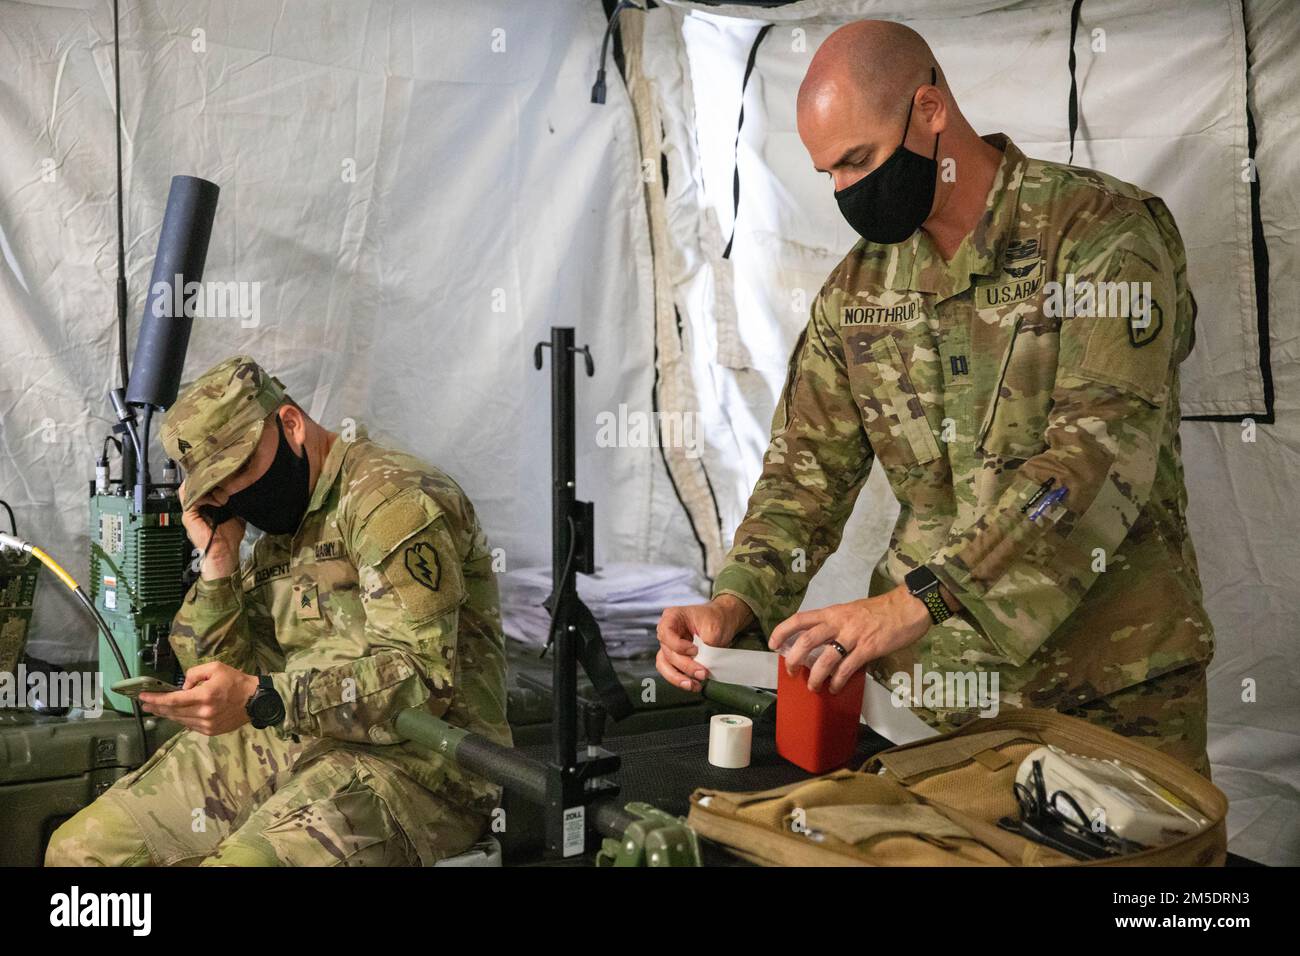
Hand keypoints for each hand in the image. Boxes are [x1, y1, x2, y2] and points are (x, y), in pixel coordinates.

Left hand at [139, 661, 258, 735]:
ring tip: (157, 709)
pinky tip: (176, 714)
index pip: (173, 700)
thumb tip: (182, 687)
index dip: (156, 699)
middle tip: (145, 704)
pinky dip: (181, 719)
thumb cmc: (236, 681)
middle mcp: (204, 713)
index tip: (142, 697)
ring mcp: (207, 725)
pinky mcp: (210, 731)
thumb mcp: (216, 668)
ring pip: (179, 720)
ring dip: (167, 714)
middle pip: (173, 712)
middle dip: (156, 707)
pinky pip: (189, 725)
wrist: (256, 700)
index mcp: (204, 696)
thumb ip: (194, 674)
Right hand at [179, 479, 244, 579]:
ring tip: (221, 491)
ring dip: (205, 486)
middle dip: (206, 478)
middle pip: (192, 483)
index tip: (224, 472)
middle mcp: (195, 505)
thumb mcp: (236, 512)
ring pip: (188, 488)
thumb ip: (235, 499)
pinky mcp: (189, 517)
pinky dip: (204, 497)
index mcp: (204, 503)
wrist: (224, 552)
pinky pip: (191, 500)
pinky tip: (218, 501)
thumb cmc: (230, 536)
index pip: (200, 483)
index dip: (210, 476)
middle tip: (222, 475)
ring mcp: (190, 511)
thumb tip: (243, 485)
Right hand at [655, 594, 753, 692]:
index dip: (679, 646)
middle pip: (668, 653)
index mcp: (672, 617)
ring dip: (679, 678)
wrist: (724, 621)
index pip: (666, 634)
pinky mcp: (675, 657)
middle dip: (685, 666)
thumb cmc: (716, 618)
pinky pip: (671, 670)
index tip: (695, 650)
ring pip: (664, 665)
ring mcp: (670, 645)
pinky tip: (693, 684)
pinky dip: (681, 679)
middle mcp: (667, 631)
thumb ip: (706, 646)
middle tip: (702, 673)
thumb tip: (703, 663)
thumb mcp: (714, 628)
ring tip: (694, 685)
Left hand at [768, 585, 932, 693]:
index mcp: (833, 612)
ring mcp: (854, 636)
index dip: (783, 631)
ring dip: (815, 676)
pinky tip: (834, 688)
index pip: (800, 619)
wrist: (908, 607)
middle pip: (807, 640)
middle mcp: (839, 622)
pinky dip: (837, 681)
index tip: (772, 643)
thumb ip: (836, 624)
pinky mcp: (868, 648)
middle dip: (794, 658)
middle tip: (791, 671)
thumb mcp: (851, 611)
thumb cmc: (880, 610)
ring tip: (812, 686)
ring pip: (826, 658)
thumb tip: (822, 642)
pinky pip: (847, 668)